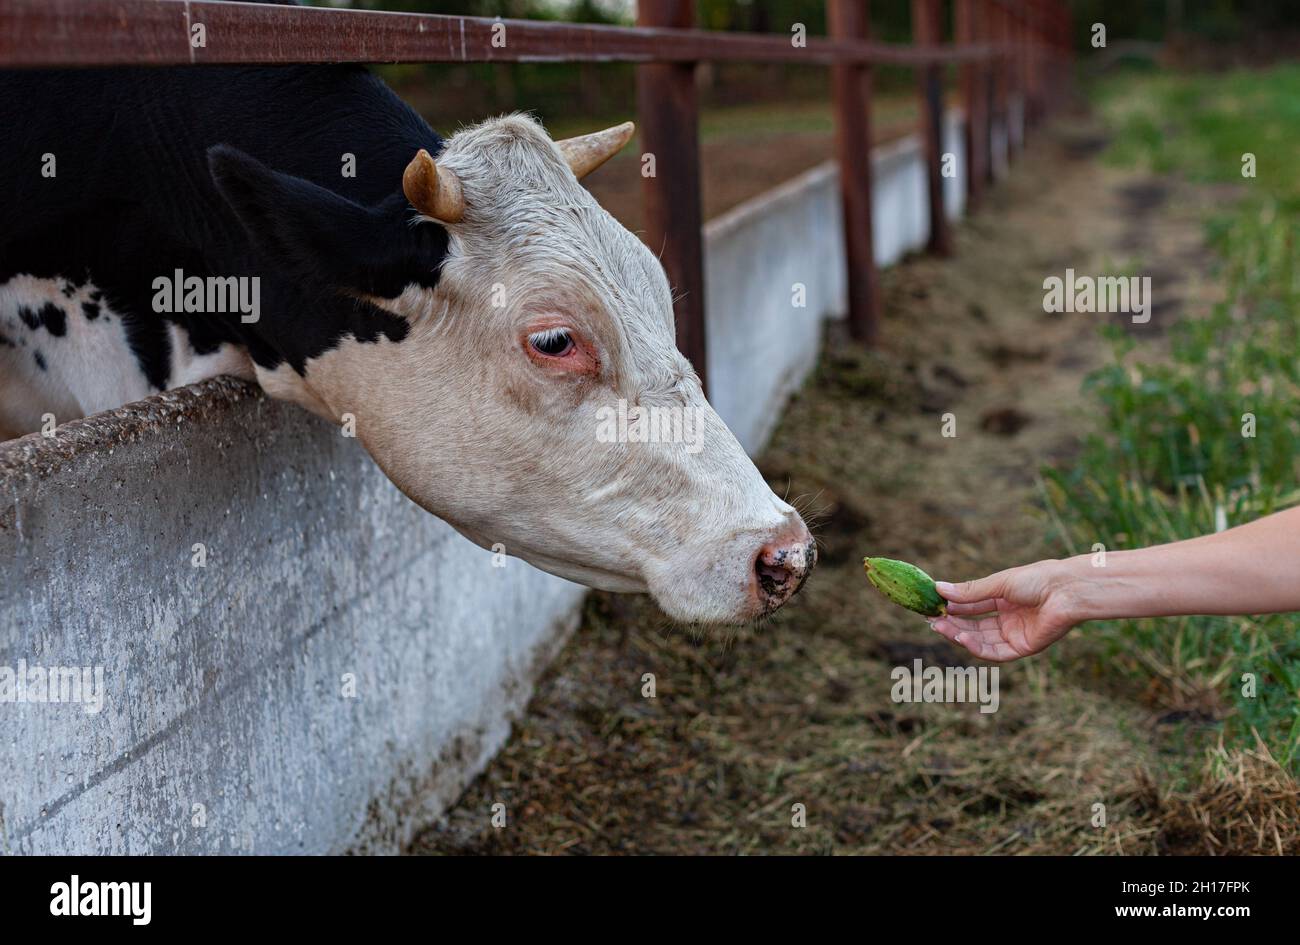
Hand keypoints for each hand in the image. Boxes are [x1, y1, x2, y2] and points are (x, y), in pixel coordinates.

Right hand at [929, 561, 1080, 661]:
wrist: (1066, 590)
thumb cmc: (1038, 579)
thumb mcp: (998, 584)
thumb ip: (970, 591)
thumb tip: (939, 588)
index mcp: (1004, 600)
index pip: (972, 607)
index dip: (952, 608)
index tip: (932, 606)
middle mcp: (1008, 619)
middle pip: (974, 625)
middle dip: (952, 623)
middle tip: (931, 620)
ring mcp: (1015, 634)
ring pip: (981, 640)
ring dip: (960, 635)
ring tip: (941, 627)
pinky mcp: (1023, 647)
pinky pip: (996, 652)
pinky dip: (977, 647)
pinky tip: (963, 637)